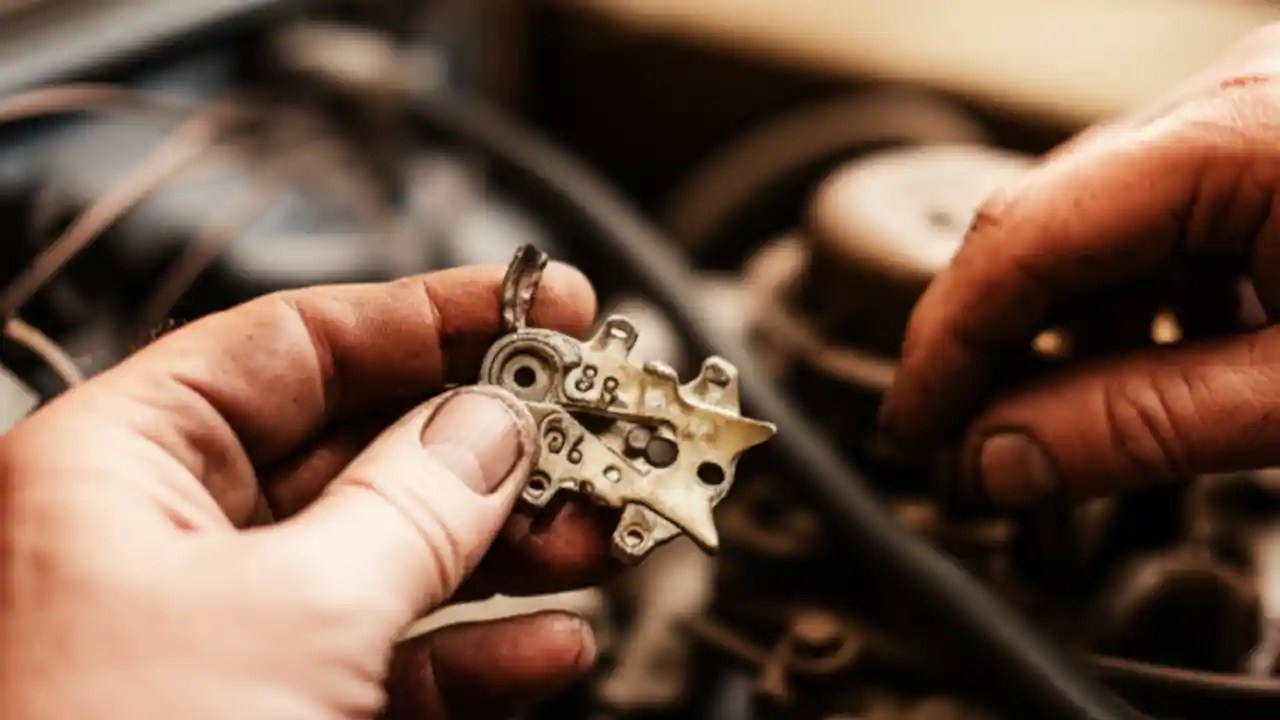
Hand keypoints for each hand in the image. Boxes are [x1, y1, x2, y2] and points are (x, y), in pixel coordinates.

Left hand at [0, 264, 612, 718]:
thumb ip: (411, 503)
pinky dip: (479, 654)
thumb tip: (491, 425)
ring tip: (597, 532)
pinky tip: (552, 645)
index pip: (296, 342)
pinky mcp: (272, 718)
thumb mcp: (295, 613)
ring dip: (505, 548)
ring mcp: (223, 638)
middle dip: (487, 442)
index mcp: (120, 469)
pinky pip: (393, 661)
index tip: (543, 306)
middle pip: (359, 448)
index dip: (431, 315)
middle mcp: (164, 542)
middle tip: (590, 425)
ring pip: (389, 556)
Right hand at [880, 24, 1279, 506]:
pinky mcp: (1273, 140)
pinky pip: (1160, 218)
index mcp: (1241, 129)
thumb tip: (994, 461)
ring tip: (1045, 428)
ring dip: (1059, 329)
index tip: (914, 426)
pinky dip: (1130, 304)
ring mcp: (1253, 109)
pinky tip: (1134, 372)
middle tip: (964, 443)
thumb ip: (1137, 426)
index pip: (1023, 231)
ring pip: (1096, 222)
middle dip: (991, 340)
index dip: (947, 342)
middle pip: (1043, 218)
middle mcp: (1233, 94)